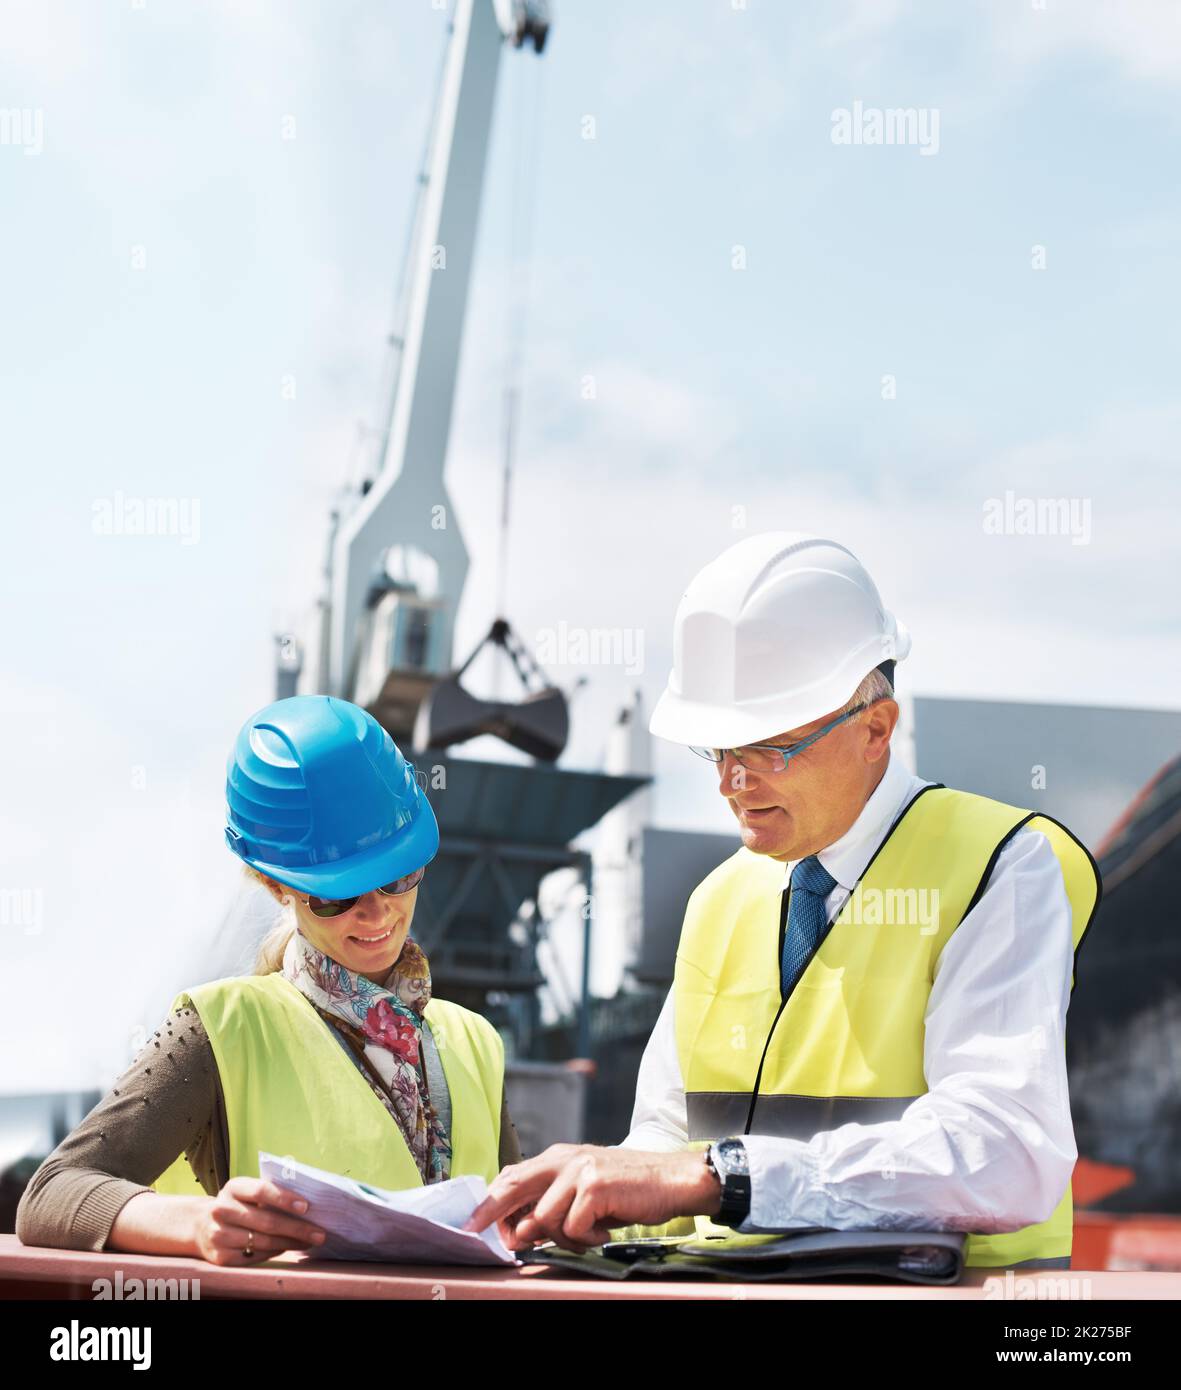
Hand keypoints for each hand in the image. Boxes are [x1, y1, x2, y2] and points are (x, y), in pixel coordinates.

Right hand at [192, 1177, 327, 1265]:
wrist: (200, 1226)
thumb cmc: (238, 1204)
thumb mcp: (247, 1191)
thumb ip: (271, 1191)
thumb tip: (307, 1201)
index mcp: (233, 1187)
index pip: (261, 1191)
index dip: (285, 1198)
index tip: (307, 1206)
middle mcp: (222, 1210)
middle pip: (266, 1221)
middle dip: (297, 1228)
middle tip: (319, 1233)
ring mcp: (219, 1235)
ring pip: (263, 1242)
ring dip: (290, 1243)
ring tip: (309, 1242)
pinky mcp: (220, 1257)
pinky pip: (254, 1256)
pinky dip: (274, 1253)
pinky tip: (288, 1248)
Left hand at [462, 1144, 721, 1251]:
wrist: (673, 1179)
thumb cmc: (629, 1189)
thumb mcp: (586, 1188)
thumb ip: (554, 1201)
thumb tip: (520, 1230)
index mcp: (559, 1156)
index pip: (512, 1176)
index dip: (489, 1202)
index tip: (472, 1225)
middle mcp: (564, 1157)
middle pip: (513, 1187)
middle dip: (494, 1217)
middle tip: (495, 1243)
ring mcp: (579, 1170)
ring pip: (544, 1219)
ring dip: (562, 1238)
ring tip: (588, 1234)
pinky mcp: (594, 1187)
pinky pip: (573, 1228)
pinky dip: (587, 1239)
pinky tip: (606, 1231)